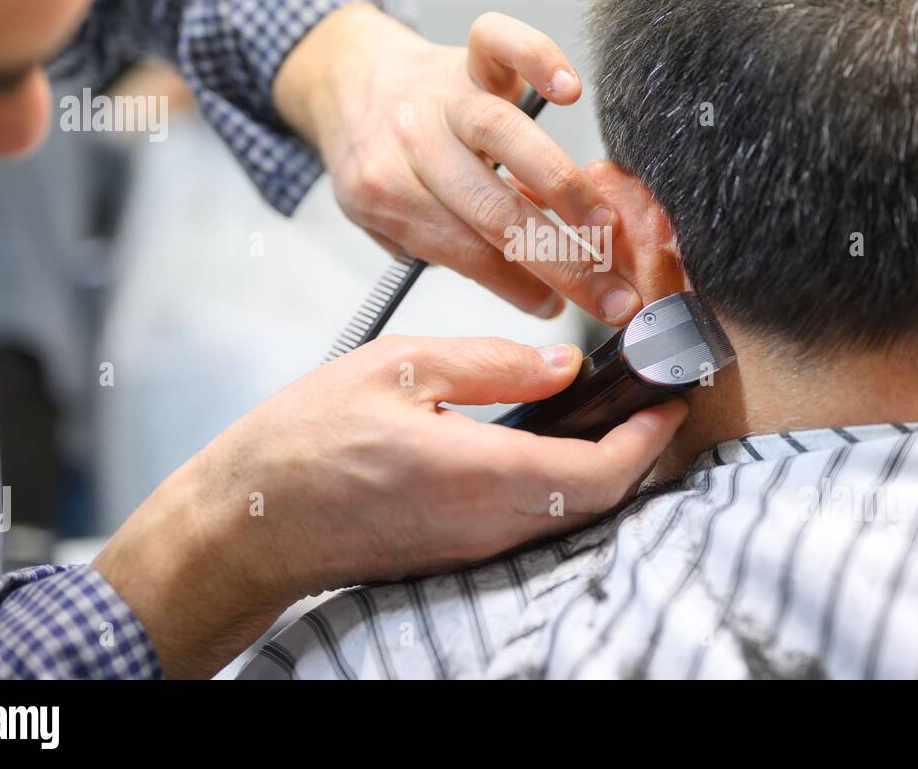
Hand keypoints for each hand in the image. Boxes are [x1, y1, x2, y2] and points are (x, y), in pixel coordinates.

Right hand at [93, 335, 686, 677]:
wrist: (247, 524)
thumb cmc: (303, 443)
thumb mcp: (396, 370)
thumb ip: (488, 364)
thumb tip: (561, 368)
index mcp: (479, 476)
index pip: (601, 474)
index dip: (649, 439)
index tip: (669, 398)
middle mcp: (488, 526)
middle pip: (598, 501)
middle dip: (638, 451)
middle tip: (650, 397)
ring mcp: (474, 548)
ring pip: (570, 515)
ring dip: (604, 468)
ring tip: (612, 411)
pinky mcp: (457, 552)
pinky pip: (533, 523)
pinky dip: (563, 484)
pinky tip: (553, 442)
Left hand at [271, 2, 641, 324]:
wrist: (346, 80)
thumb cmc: (380, 158)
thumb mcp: (389, 219)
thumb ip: (448, 250)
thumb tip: (535, 290)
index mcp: (388, 195)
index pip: (465, 253)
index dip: (519, 286)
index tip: (560, 308)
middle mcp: (414, 144)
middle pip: (491, 211)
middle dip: (561, 261)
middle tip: (611, 294)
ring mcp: (444, 96)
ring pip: (503, 137)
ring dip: (562, 185)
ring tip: (604, 224)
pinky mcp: (467, 56)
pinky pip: (499, 43)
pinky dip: (536, 59)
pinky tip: (569, 89)